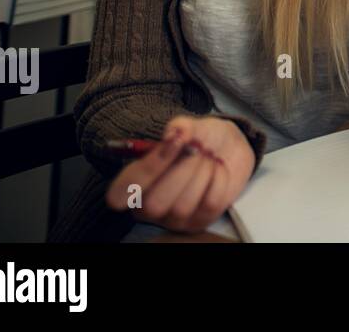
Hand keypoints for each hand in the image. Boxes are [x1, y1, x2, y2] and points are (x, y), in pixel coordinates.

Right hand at [104, 115, 256, 233]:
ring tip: (208, 157)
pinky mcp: (201, 220)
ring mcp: (174, 218)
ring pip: (182, 206)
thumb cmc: (198, 139)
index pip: (119, 194)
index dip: (147, 169)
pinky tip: (217, 169)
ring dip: (201, 172)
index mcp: (133, 184)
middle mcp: (148, 207)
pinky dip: (218, 179)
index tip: (175, 143)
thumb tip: (175, 134)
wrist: (228, 146)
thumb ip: (179, 128)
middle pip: (152, 205)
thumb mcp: (188, 127)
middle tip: (197, 149)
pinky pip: (209, 204)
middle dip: (181, 170)